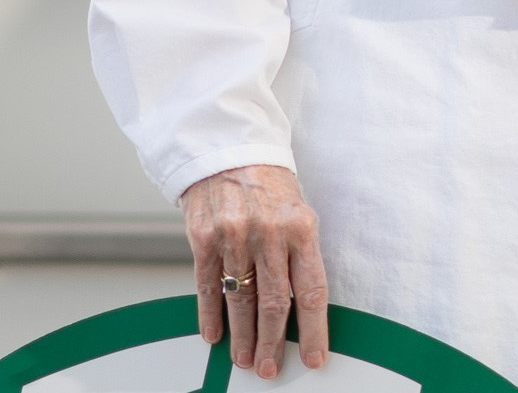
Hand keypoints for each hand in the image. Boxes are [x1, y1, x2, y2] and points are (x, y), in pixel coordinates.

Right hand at [184, 164, 328, 375]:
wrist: (227, 149)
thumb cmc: (267, 185)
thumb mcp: (297, 211)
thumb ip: (299, 254)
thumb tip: (301, 308)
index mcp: (301, 227)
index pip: (311, 291)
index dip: (314, 331)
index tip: (313, 358)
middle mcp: (269, 233)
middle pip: (275, 304)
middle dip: (273, 343)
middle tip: (270, 369)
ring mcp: (234, 236)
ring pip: (241, 301)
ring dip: (243, 336)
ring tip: (245, 359)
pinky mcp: (204, 238)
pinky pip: (209, 287)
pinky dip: (211, 315)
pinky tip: (214, 335)